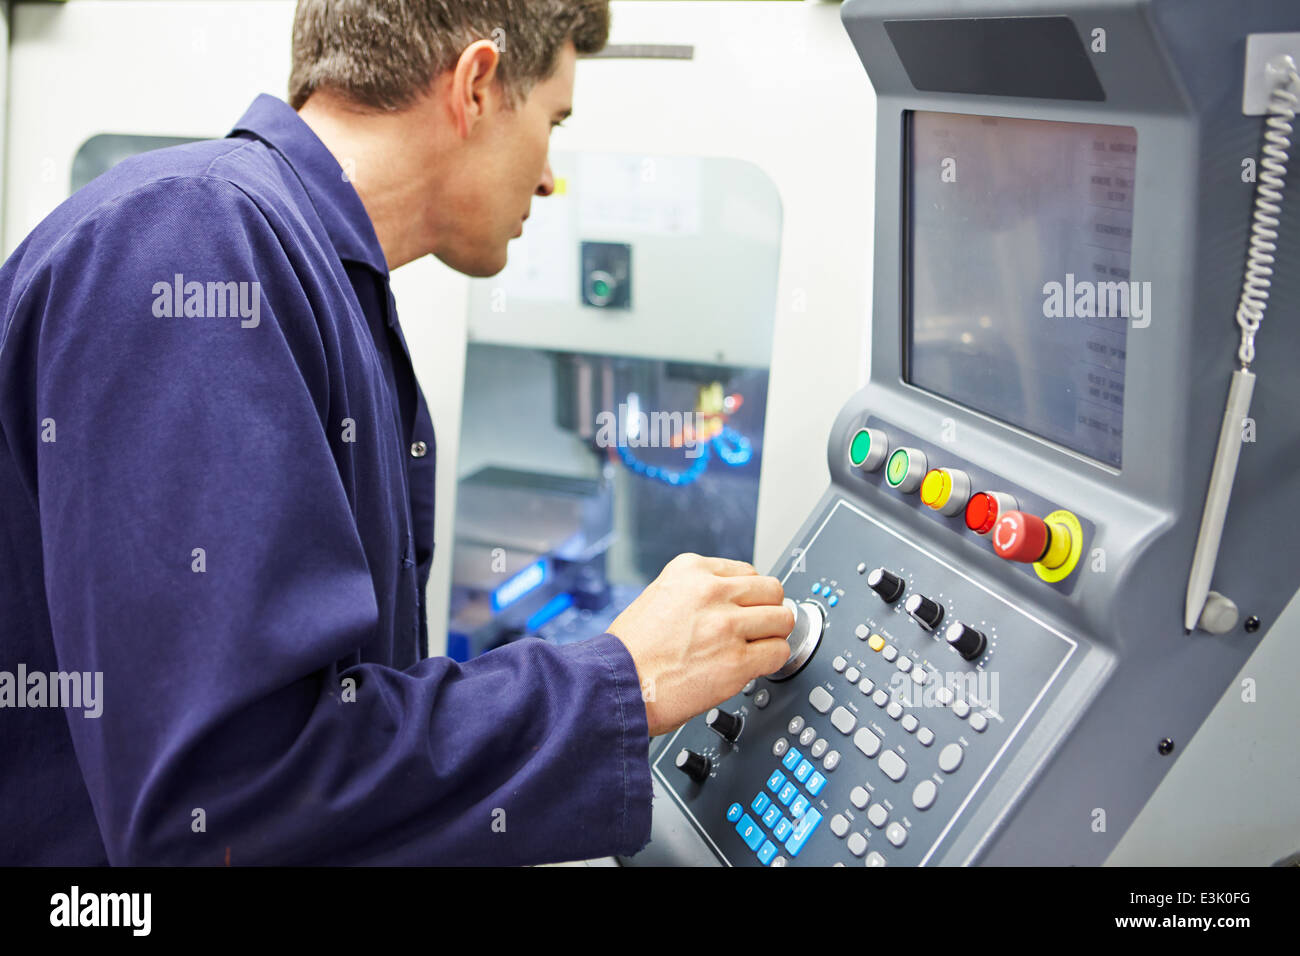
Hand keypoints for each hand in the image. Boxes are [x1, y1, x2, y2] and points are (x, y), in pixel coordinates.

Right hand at [607, 552, 793, 737]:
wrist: (616, 684)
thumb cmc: (630, 650)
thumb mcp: (659, 595)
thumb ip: (696, 593)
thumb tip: (731, 600)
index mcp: (691, 570)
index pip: (747, 572)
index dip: (748, 596)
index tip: (745, 609)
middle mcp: (712, 592)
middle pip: (771, 590)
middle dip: (767, 610)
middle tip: (758, 628)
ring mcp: (726, 625)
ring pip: (782, 619)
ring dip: (772, 636)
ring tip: (756, 647)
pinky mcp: (737, 660)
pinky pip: (779, 652)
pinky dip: (772, 661)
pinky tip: (755, 665)